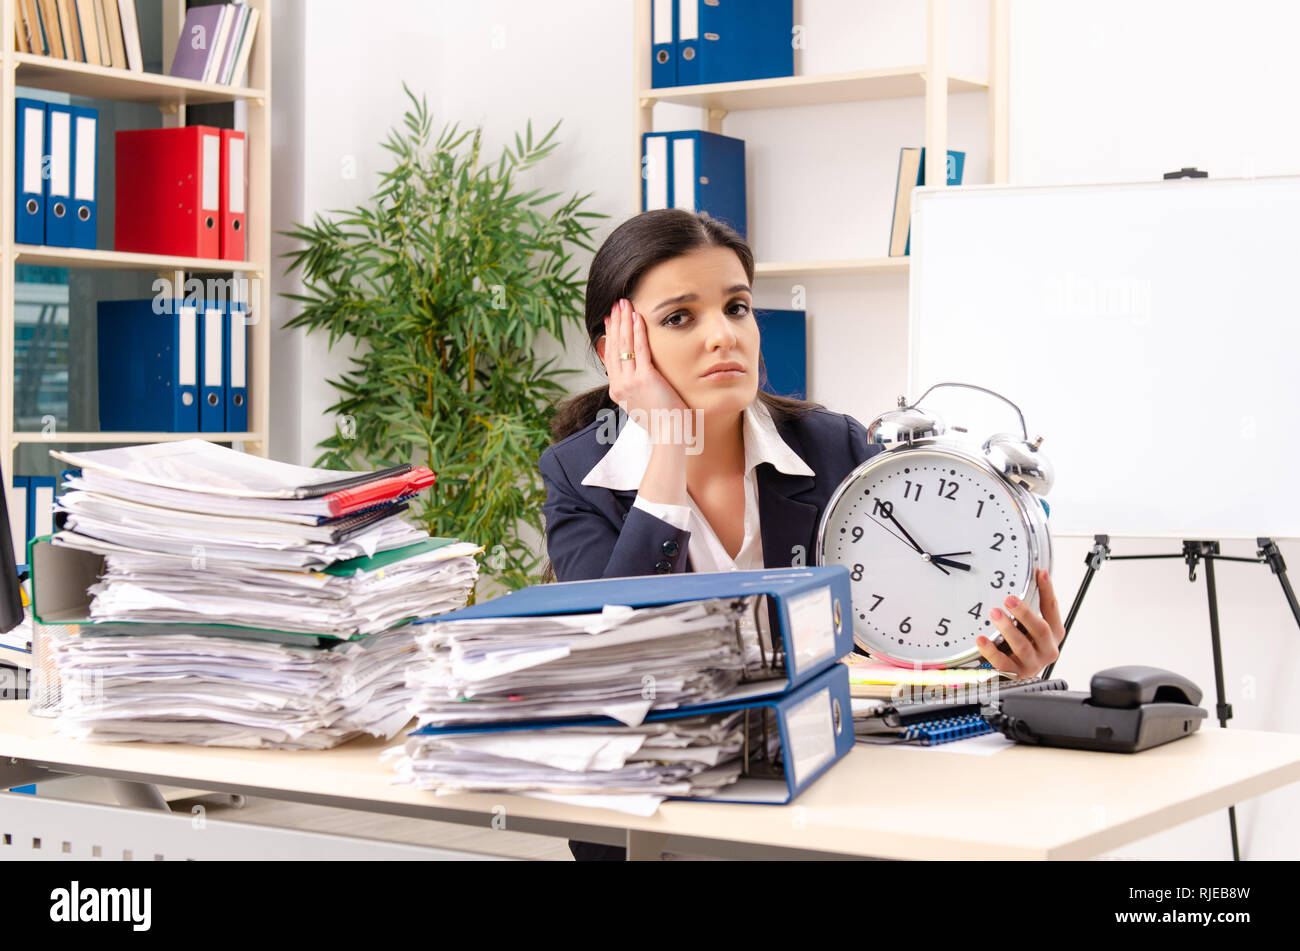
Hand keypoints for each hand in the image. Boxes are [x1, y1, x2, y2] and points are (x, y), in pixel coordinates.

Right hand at [600, 298, 687, 442]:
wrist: (668, 436)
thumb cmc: (661, 423)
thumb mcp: (641, 405)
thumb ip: (635, 390)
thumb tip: (633, 378)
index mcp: (617, 391)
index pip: (610, 357)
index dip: (610, 336)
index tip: (611, 321)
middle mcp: (619, 385)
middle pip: (614, 347)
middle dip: (615, 323)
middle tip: (616, 305)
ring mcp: (630, 382)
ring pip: (624, 345)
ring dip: (624, 321)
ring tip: (624, 304)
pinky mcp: (645, 379)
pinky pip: (640, 350)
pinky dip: (638, 332)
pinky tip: (638, 317)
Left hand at [976, 568, 1063, 677]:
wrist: (1014, 674)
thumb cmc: (1023, 646)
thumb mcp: (1029, 626)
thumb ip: (1031, 607)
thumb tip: (1032, 575)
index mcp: (1052, 635)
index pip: (1052, 610)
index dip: (1047, 591)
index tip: (1040, 574)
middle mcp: (1045, 650)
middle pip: (1040, 629)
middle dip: (1024, 613)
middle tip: (1009, 599)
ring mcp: (1031, 664)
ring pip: (1022, 646)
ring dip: (1007, 628)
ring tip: (994, 614)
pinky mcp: (1014, 674)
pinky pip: (1002, 663)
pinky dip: (990, 651)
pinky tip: (981, 639)